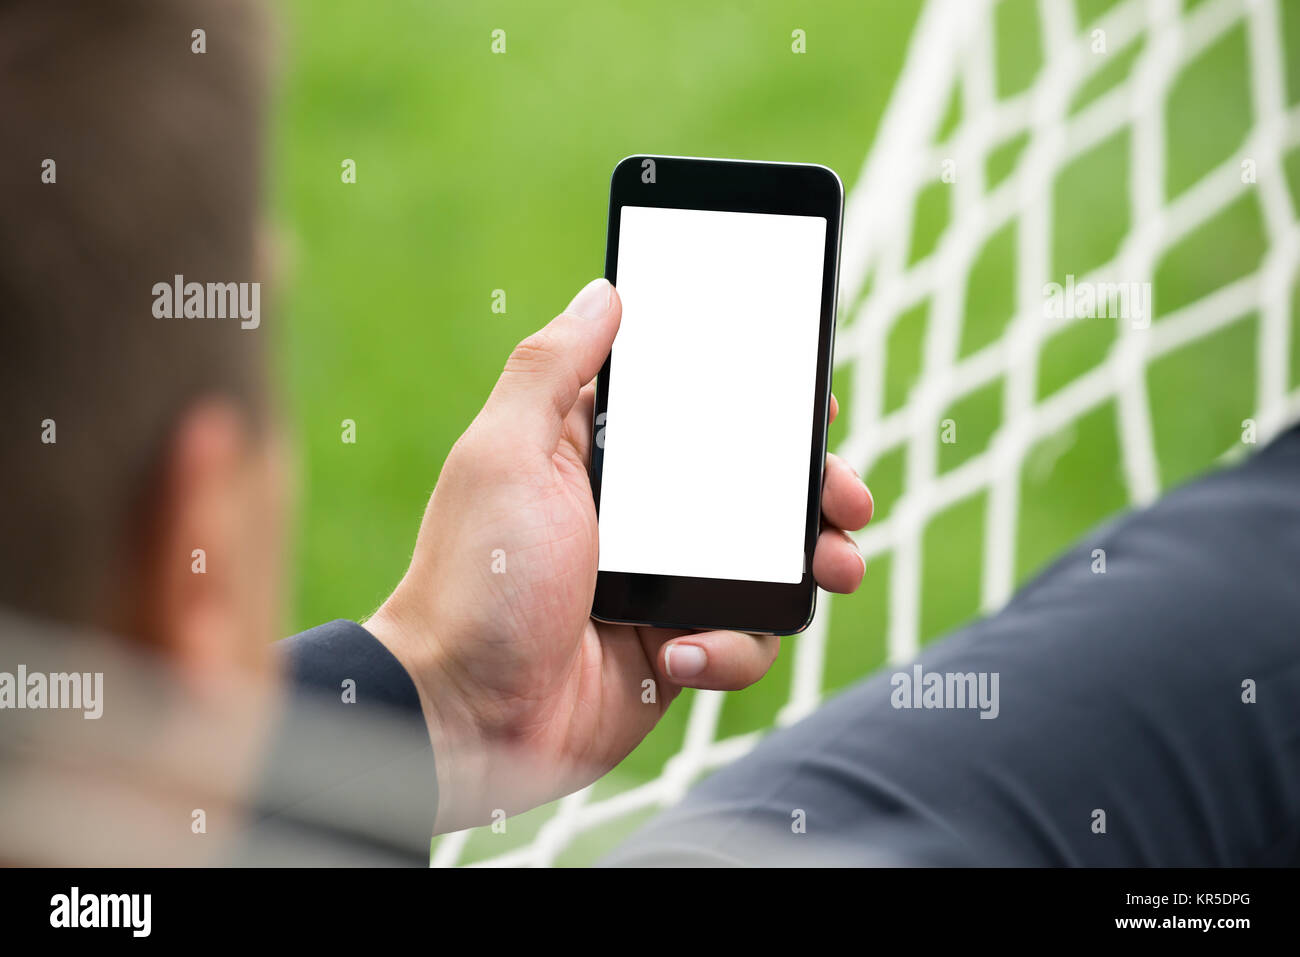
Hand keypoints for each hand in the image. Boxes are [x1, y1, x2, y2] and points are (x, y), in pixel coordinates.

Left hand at [366, 278, 873, 831]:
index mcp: (602, 459)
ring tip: (835, 566)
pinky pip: (742, 639)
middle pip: (753, 486)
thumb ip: (554, 369)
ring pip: (767, 562)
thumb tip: (606, 291)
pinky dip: (734, 647)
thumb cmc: (476, 578)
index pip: (698, 412)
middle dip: (812, 487)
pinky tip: (686, 653)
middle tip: (844, 496)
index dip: (762, 402)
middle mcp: (640, 517)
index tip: (812, 399)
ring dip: (810, 561)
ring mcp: (663, 586)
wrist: (462, 715)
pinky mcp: (676, 649)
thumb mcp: (506, 455)